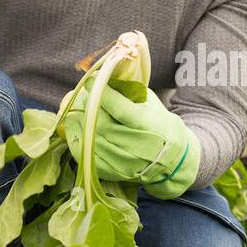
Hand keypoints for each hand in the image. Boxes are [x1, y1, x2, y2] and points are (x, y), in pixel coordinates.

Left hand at [62, 77, 200, 198]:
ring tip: (76, 109)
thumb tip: (105, 74)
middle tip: (83, 95)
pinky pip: (85, 156)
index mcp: (147, 125)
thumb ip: (129, 89)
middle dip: (88, 106)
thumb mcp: (150, 102)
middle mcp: (135, 145)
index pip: (118, 107)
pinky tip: (75, 127)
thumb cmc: (159, 124)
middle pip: (101, 124)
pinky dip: (76, 140)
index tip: (91, 80)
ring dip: (79, 121)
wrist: (171, 158)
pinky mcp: (112, 172)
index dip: (101, 92)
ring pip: (90, 139)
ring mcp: (123, 162)